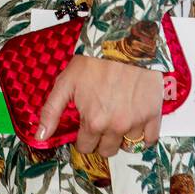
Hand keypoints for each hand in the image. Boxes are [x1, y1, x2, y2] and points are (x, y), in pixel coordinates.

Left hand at [37, 53, 163, 156]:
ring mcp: (136, 122)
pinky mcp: (153, 115)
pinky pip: (149, 139)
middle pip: (107, 150)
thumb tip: (41, 136)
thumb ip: (51, 111)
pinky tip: (134, 122)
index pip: (86, 147)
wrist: (122, 42)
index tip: (84, 129)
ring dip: (121, 137)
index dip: (82, 138)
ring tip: (116, 119)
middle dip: (100, 140)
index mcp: (93, 121)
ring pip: (127, 146)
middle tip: (100, 122)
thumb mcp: (65, 82)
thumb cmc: (93, 60)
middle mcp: (115, 126)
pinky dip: (142, 136)